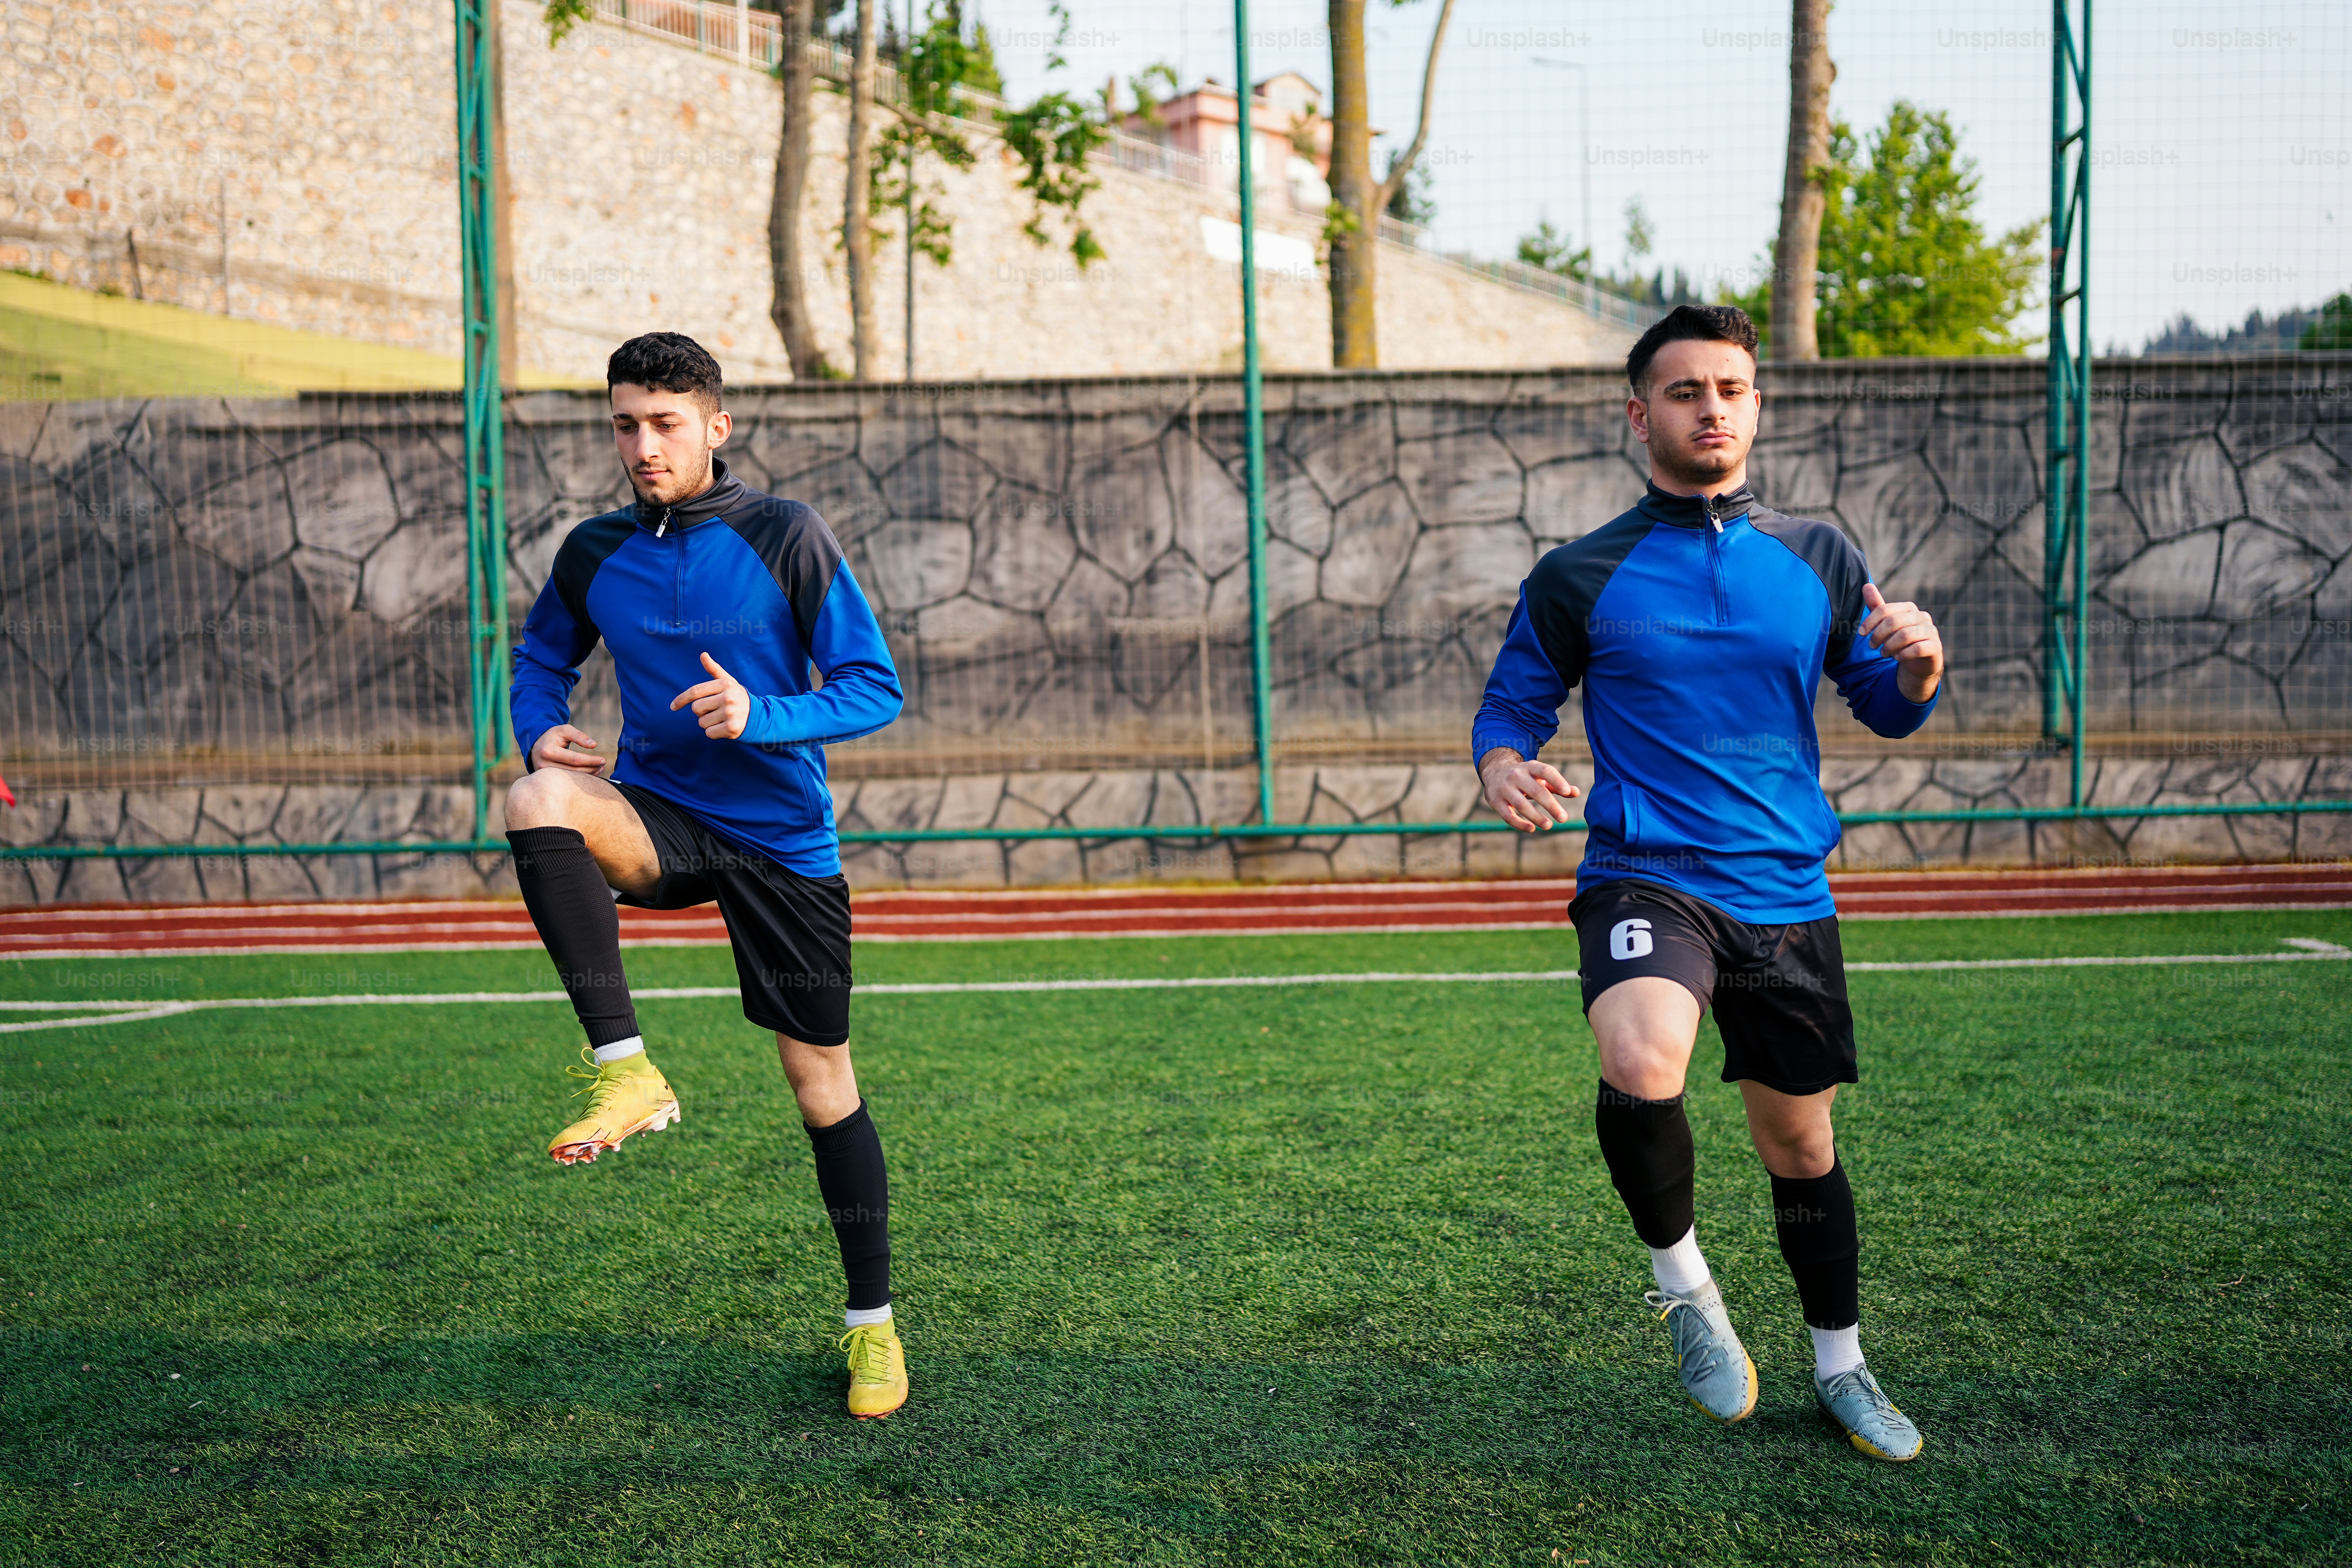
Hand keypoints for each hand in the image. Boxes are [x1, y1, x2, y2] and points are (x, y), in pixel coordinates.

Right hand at [531, 724, 606, 773]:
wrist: (536, 745)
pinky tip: (590, 773)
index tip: (603, 760)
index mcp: (548, 751)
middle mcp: (545, 765)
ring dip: (588, 774)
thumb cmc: (553, 736)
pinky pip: (567, 780)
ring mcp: (545, 774)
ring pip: (571, 778)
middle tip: (603, 765)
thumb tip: (594, 745)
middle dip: (591, 769)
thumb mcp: (565, 730)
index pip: (574, 759)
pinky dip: (579, 777)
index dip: (590, 761)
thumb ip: (579, 736)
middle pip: (573, 770)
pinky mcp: (548, 779)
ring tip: (600, 769)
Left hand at [671, 651, 750, 739]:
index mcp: (724, 684)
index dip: (681, 699)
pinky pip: (709, 733)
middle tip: (713, 711)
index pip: (695, 691)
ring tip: (721, 719)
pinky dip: (713, 732)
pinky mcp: (731, 728)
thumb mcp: (728, 682)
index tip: (673, 706)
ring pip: (702, 722)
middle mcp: (727, 697)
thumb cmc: (737, 697)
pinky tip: (723, 727)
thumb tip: (703, 654)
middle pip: (696, 708)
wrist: (758, 715)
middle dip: (701, 712)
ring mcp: (730, 713)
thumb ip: (714, 669)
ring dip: (707, 723)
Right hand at [1478, 747, 1580, 832]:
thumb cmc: (1524, 777)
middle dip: (1551, 805)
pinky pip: (1508, 815)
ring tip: (1549, 826)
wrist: (1494, 773)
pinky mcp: (1495, 801)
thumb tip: (1576, 792)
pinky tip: (1532, 828)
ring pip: (1521, 804)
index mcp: (1530, 767)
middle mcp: (1516, 775)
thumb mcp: (1539, 777)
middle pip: (1535, 791)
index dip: (1557, 780)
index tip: (1567, 792)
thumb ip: (1557, 785)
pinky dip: (1519, 824)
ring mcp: (1504, 788)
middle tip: (1563, 818)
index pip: (1545, 771)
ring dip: (1536, 817)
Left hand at [1861, 582, 1943, 702]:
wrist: (1919, 662)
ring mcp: (1931, 631)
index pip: (1884, 610)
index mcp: (1909, 608)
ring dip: (1889, 647)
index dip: (1869, 621)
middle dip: (1878, 635)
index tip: (1861, 633)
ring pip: (1904, 636)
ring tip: (1883, 653)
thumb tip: (1866, 585)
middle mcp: (1922, 616)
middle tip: (1872, 646)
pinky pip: (1917, 649)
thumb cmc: (1901, 640)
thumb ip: (1877, 606)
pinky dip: (1903, 655)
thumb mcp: (1887, 623)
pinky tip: (1898, 658)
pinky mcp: (1935, 646)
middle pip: (1893, 622)